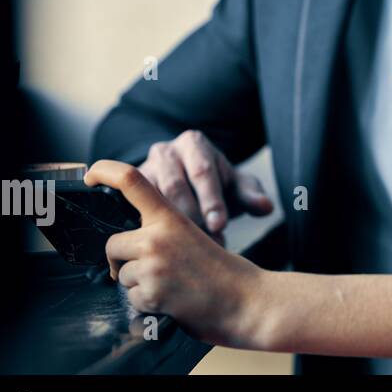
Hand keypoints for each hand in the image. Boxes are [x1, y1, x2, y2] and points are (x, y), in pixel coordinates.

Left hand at [85, 160, 271, 349]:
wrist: (247, 301)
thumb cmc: (222, 271)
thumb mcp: (194, 236)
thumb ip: (163, 230)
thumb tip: (128, 239)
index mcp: (171, 216)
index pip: (132, 181)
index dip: (107, 171)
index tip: (91, 173)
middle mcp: (158, 235)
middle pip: (112, 242)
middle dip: (123, 261)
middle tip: (153, 269)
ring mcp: (154, 263)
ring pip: (120, 273)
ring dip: (138, 284)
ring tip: (171, 286)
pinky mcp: (152, 291)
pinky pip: (131, 297)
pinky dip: (147, 303)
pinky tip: (172, 301)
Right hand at [138, 130, 272, 235]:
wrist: (188, 185)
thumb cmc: (217, 185)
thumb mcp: (236, 187)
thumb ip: (251, 195)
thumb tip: (265, 206)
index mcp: (193, 143)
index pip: (202, 171)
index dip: (212, 200)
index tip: (220, 224)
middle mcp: (165, 152)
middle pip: (175, 186)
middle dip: (192, 217)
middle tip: (207, 241)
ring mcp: (142, 170)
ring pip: (151, 200)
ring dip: (170, 226)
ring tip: (189, 248)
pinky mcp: (126, 192)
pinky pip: (134, 211)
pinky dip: (150, 230)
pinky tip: (163, 249)